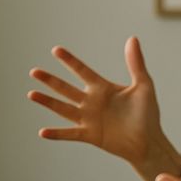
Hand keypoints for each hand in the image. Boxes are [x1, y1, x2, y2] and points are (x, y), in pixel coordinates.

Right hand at [28, 37, 180, 180]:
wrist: (149, 141)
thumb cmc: (148, 114)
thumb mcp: (143, 85)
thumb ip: (136, 63)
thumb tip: (132, 38)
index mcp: (103, 88)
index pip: (82, 71)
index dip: (69, 61)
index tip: (56, 50)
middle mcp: (92, 102)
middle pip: (66, 88)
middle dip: (50, 80)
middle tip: (34, 71)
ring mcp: (89, 119)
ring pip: (63, 108)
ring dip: (47, 102)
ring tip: (31, 94)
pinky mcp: (90, 135)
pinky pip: (70, 133)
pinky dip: (57, 133)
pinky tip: (43, 132)